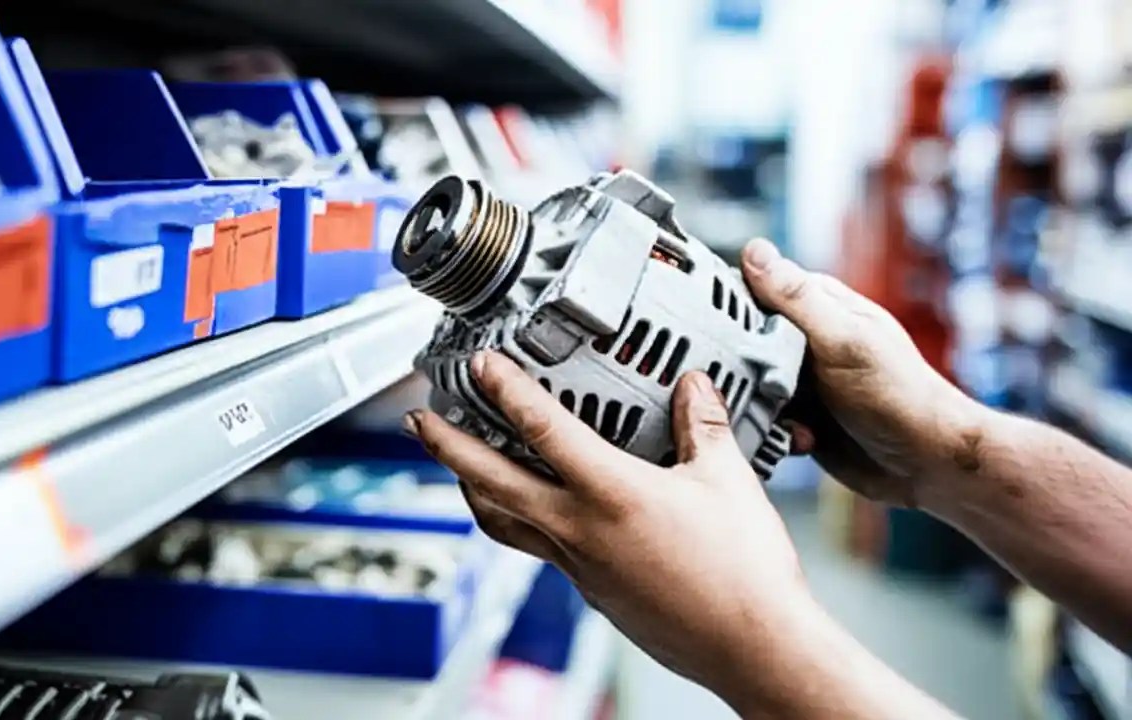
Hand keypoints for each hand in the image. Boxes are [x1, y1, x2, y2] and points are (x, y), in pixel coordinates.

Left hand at [402, 351, 821, 709]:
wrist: (751, 647)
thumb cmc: (743, 571)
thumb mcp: (728, 480)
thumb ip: (703, 426)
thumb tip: (694, 388)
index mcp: (611, 494)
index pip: (543, 428)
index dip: (505, 388)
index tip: (479, 364)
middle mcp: (581, 529)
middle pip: (491, 480)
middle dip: (447, 447)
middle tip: (420, 421)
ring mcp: (579, 564)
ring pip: (503, 520)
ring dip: (471, 488)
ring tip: (457, 465)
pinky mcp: (589, 588)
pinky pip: (535, 546)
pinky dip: (515, 520)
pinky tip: (529, 510)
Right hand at [740, 239, 990, 506]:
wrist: (927, 463)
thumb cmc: (899, 393)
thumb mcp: (842, 339)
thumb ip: (795, 298)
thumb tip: (755, 250)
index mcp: (816, 306)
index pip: (752, 290)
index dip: (726, 307)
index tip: (710, 329)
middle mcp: (804, 339)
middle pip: (741, 342)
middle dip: (738, 368)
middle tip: (758, 385)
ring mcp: (800, 379)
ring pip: (746, 384)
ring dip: (757, 405)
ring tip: (787, 416)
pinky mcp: (797, 416)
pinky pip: (760, 419)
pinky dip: (770, 432)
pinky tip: (799, 439)